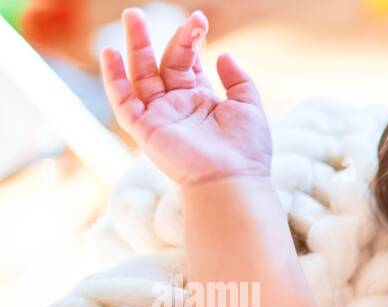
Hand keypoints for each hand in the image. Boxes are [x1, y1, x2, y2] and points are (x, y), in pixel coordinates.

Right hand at [99, 8, 271, 186]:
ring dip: (134, 47)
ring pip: (141, 76)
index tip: (199, 21)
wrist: (234, 180)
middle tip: (140, 11)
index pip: (188, 64)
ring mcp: (161, 118)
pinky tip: (110, 54)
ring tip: (131, 17)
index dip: (190, 40)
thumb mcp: (249, 107)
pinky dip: (114, 80)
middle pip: (161, 65)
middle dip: (153, 39)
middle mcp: (179, 108)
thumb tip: (224, 55)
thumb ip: (238, 81)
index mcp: (203, 102)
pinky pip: (124, 103)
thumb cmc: (247, 150)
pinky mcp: (146, 130)